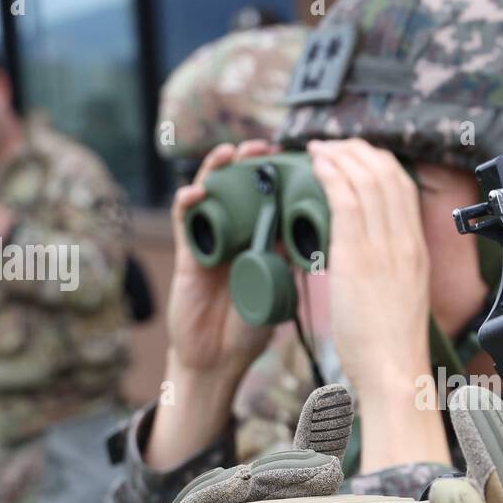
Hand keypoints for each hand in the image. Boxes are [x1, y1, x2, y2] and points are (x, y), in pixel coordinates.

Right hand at [148, 141, 279, 468]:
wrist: (218, 358)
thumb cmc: (251, 328)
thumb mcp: (278, 289)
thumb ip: (290, 261)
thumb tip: (318, 231)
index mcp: (262, 241)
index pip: (271, 199)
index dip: (282, 177)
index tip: (298, 160)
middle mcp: (236, 235)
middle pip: (242, 187)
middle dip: (252, 162)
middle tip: (266, 145)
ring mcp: (211, 240)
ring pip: (212, 194)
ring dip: (219, 169)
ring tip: (232, 152)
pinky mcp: (189, 253)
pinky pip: (185, 220)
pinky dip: (188, 203)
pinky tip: (196, 192)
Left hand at [307, 138, 445, 469]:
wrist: (394, 372)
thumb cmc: (391, 347)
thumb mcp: (399, 298)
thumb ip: (386, 271)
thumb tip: (365, 260)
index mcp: (416, 250)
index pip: (402, 188)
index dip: (378, 163)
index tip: (354, 157)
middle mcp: (405, 242)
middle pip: (387, 174)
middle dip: (357, 151)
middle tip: (331, 146)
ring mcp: (385, 247)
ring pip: (367, 179)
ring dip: (339, 156)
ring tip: (316, 150)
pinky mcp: (359, 257)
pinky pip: (347, 200)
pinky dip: (330, 175)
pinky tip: (316, 166)